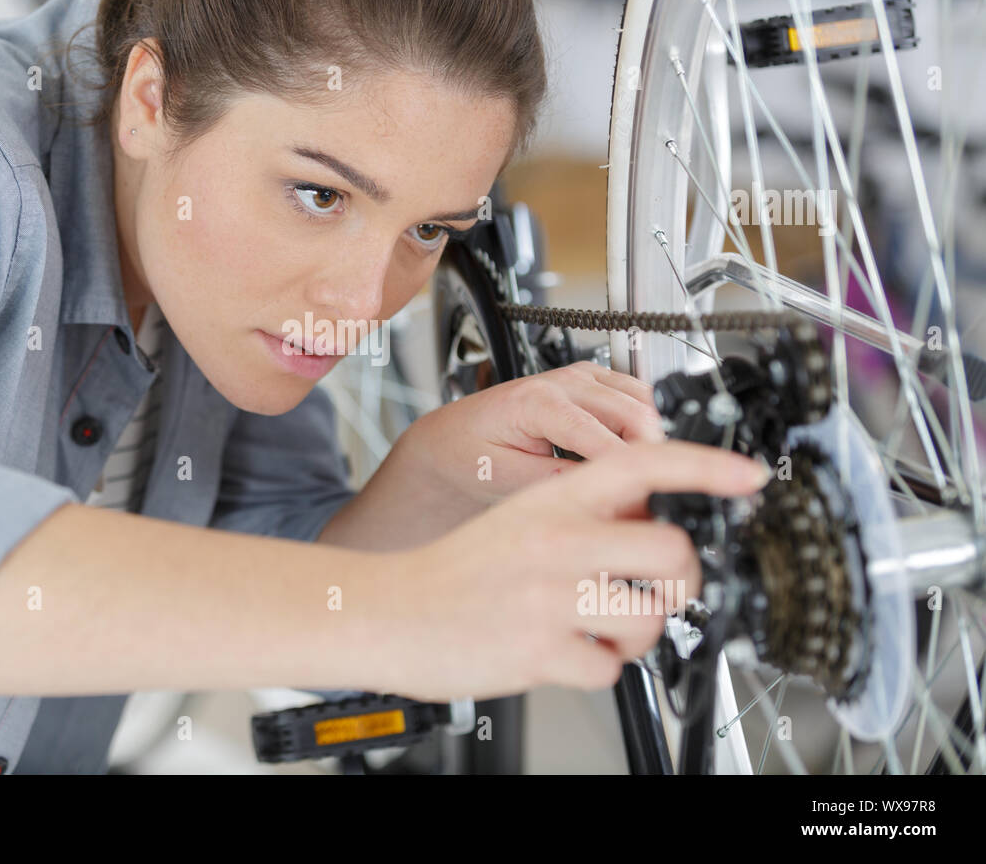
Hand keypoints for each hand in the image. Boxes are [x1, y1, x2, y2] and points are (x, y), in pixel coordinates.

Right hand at [375, 441, 771, 701]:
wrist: (387, 610)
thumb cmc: (453, 571)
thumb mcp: (516, 519)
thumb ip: (579, 517)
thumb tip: (649, 525)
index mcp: (550, 502)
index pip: (642, 465)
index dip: (704, 465)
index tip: (748, 476)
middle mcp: (555, 543)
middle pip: (670, 551)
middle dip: (682, 579)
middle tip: (664, 587)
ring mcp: (548, 598)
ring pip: (649, 617)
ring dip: (638, 634)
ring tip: (605, 631)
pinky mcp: (538, 653)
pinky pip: (609, 670)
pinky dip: (599, 669)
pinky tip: (568, 654)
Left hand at [399, 360, 665, 516]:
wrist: (453, 436)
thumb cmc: (470, 453)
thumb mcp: (506, 478)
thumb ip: (557, 481)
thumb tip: (607, 489)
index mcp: (537, 401)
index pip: (602, 437)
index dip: (628, 471)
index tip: (644, 501)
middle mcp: (562, 381)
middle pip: (635, 413)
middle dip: (650, 456)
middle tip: (651, 497)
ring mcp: (579, 376)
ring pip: (643, 401)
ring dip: (650, 438)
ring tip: (640, 479)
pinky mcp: (590, 381)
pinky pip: (636, 395)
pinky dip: (643, 424)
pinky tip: (630, 454)